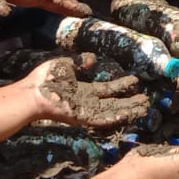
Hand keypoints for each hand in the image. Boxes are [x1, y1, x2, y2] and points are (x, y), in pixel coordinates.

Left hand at [24, 57, 149, 129]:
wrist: (33, 93)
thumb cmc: (44, 79)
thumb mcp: (65, 65)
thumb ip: (80, 62)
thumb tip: (93, 58)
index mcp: (84, 89)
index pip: (108, 88)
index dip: (122, 86)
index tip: (135, 81)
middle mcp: (89, 101)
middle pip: (114, 102)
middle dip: (130, 101)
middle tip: (146, 99)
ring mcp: (87, 111)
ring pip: (113, 112)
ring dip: (128, 110)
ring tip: (144, 108)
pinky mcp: (84, 118)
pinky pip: (104, 119)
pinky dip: (118, 117)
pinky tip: (130, 115)